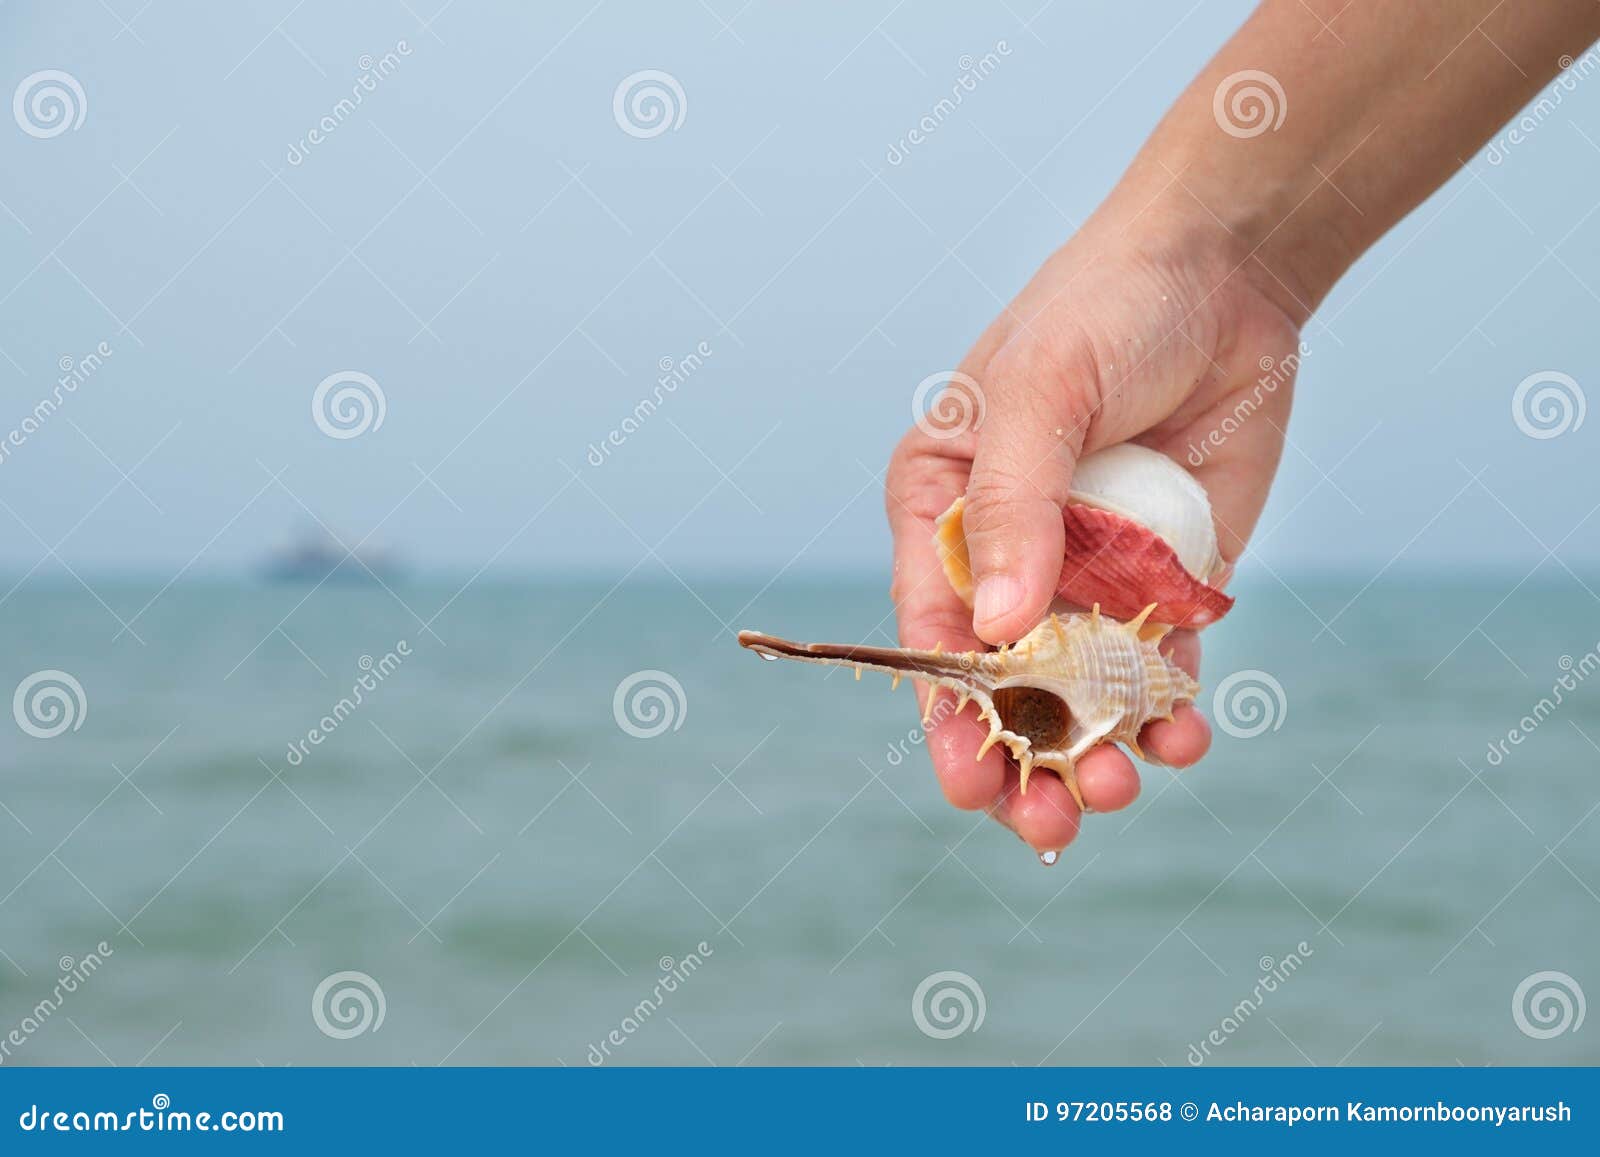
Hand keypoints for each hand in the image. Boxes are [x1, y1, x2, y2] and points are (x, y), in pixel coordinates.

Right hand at [886, 205, 1300, 855]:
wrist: (1229, 271)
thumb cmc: (1107, 306)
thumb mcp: (1042, 390)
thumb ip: (1016, 506)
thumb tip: (996, 632)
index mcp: (941, 506)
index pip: (931, 627)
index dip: (946, 714)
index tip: (972, 785)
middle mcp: (1006, 553)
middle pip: (1000, 683)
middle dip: (1021, 758)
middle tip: (1050, 824)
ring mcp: (1087, 574)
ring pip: (1078, 695)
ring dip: (1093, 752)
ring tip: (1122, 788)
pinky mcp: (1162, 585)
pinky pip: (1157, 669)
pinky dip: (1165, 713)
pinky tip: (1183, 737)